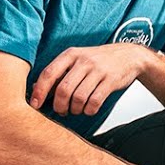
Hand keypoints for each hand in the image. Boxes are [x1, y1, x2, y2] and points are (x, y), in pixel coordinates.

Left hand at [29, 44, 151, 114]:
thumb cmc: (99, 60)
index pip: (49, 73)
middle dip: (59, 105)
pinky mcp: (111, 81)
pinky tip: (88, 109)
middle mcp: (83, 61)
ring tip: (76, 110)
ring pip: (79, 97)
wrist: (129, 56)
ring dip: (75, 109)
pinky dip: (89, 110)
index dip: (39, 91)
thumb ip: (58, 73)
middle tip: (61, 111)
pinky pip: (95, 101)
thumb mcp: (77, 60)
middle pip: (63, 89)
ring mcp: (98, 70)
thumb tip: (35, 89)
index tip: (35, 105)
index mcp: (71, 54)